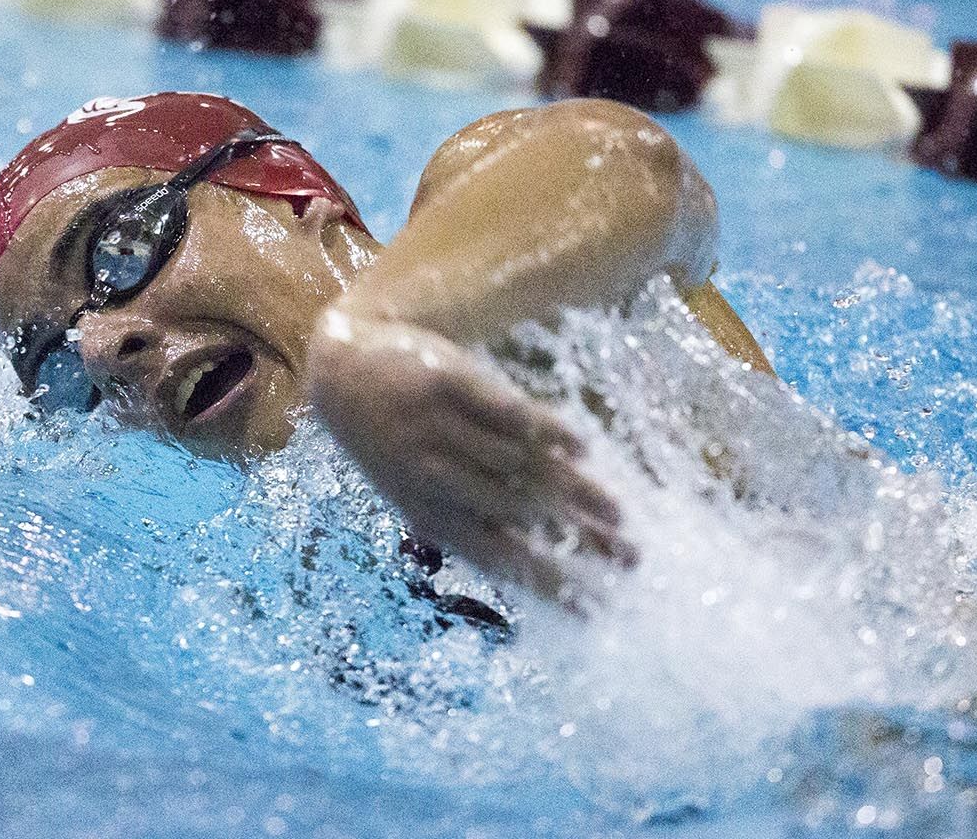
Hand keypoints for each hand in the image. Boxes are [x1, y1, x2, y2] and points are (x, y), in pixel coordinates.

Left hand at [306, 309, 636, 607]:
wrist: (346, 369)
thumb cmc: (397, 443)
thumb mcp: (417, 494)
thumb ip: (471, 525)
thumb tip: (533, 572)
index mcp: (430, 515)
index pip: (500, 558)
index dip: (550, 584)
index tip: (598, 607)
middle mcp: (436, 475)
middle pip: (524, 513)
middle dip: (582, 540)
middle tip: (630, 557)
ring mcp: (442, 428)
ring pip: (523, 466)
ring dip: (577, 493)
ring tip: (618, 513)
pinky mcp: (450, 382)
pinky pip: (509, 411)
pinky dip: (549, 432)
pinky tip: (583, 449)